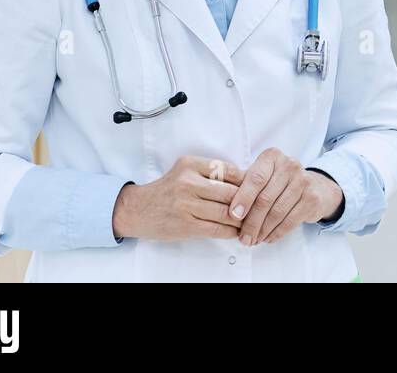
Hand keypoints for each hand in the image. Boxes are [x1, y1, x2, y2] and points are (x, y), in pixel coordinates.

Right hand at [111, 155, 243, 241]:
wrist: (137, 209)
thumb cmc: (168, 190)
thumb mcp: (186, 171)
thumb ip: (211, 173)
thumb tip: (247, 180)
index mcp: (191, 164)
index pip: (230, 170)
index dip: (247, 181)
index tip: (256, 188)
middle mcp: (188, 182)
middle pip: (231, 192)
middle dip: (248, 202)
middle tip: (259, 207)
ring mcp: (186, 204)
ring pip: (226, 212)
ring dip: (242, 219)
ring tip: (250, 221)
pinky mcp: (185, 224)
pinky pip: (216, 229)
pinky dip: (230, 231)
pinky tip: (235, 231)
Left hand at [228, 148, 343, 246]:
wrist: (314, 187)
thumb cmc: (279, 183)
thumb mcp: (262, 176)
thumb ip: (243, 185)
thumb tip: (221, 205)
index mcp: (272, 156)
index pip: (256, 178)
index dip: (243, 198)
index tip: (233, 215)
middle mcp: (290, 165)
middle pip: (265, 198)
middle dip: (251, 222)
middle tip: (243, 237)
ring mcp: (304, 181)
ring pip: (277, 212)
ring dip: (262, 230)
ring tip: (253, 240)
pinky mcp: (312, 198)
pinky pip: (290, 220)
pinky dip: (276, 233)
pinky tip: (268, 238)